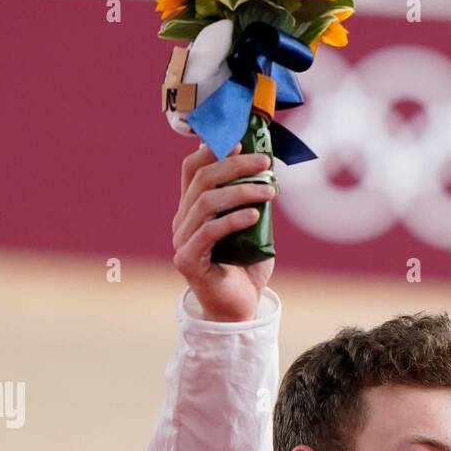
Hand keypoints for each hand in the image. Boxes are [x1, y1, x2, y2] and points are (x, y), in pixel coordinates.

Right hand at [172, 141, 276, 321]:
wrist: (240, 310)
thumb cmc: (246, 268)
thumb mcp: (253, 228)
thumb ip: (251, 201)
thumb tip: (265, 170)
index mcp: (192, 211)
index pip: (192, 170)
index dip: (211, 150)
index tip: (240, 140)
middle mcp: (182, 222)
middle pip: (201, 180)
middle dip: (234, 166)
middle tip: (264, 162)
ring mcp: (181, 241)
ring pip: (206, 203)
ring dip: (240, 192)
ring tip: (269, 191)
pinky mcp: (187, 261)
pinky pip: (209, 232)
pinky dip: (233, 220)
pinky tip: (255, 215)